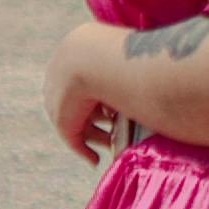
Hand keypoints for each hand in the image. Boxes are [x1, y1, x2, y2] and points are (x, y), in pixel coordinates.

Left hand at [45, 25, 134, 164]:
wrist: (99, 59)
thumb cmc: (126, 49)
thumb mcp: (127, 50)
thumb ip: (133, 60)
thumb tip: (153, 62)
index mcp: (74, 49)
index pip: (84, 75)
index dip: (101, 91)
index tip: (117, 104)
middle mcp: (59, 71)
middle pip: (77, 99)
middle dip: (96, 116)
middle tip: (114, 128)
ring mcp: (55, 95)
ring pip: (75, 119)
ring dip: (93, 134)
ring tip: (111, 143)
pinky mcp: (60, 117)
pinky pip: (72, 137)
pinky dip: (83, 149)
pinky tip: (95, 159)